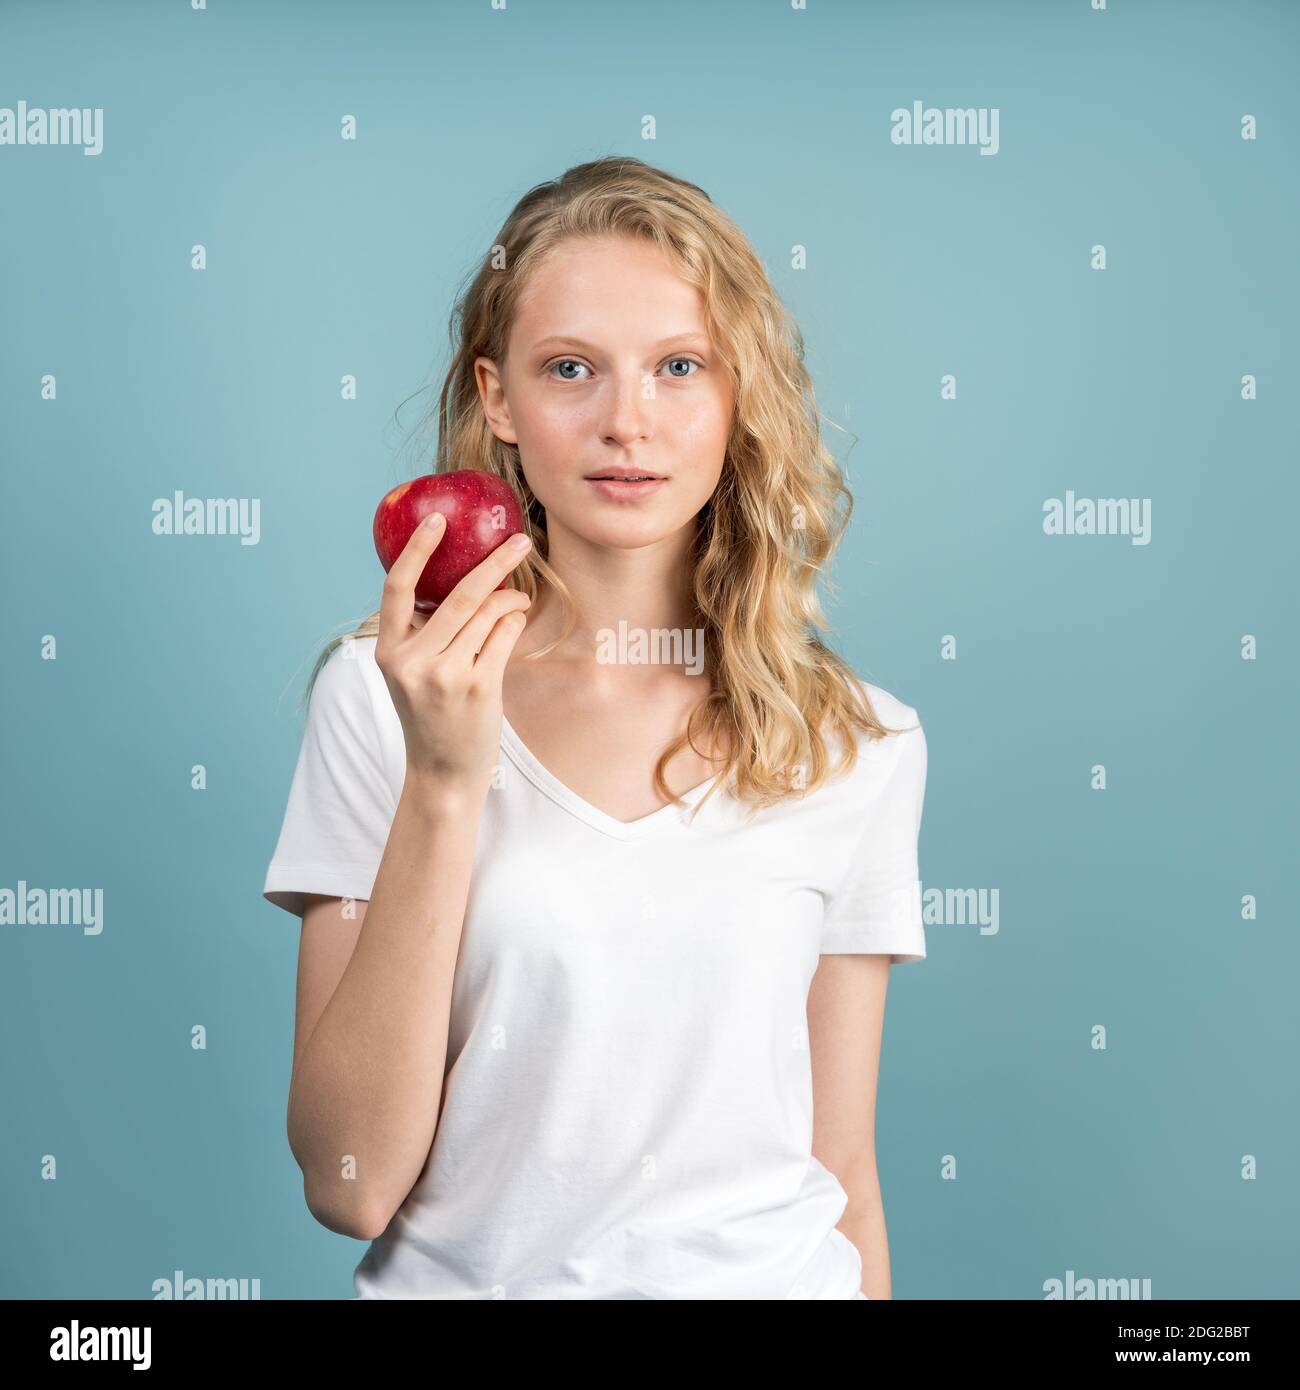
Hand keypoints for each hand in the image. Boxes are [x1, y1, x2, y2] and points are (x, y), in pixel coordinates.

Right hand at [374, 512, 532, 792]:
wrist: (442, 772)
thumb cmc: (431, 716)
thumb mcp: (410, 674)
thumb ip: (422, 634)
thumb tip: (460, 581)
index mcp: (388, 652)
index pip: (397, 588)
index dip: (417, 550)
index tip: (437, 520)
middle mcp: (413, 661)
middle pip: (460, 595)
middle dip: (495, 562)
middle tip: (519, 541)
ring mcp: (446, 675)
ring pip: (488, 612)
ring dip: (511, 598)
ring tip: (518, 597)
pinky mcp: (477, 687)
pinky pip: (504, 635)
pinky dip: (515, 621)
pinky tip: (516, 620)